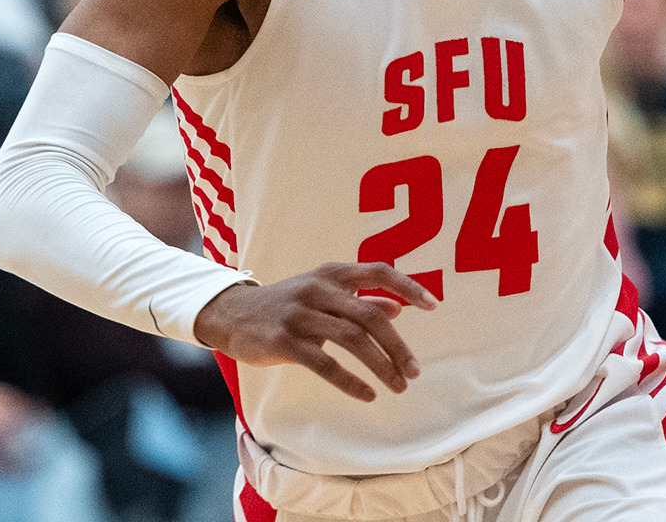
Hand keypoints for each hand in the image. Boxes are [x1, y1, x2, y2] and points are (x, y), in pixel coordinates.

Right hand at [193, 263, 437, 401]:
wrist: (233, 314)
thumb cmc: (287, 305)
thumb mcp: (322, 294)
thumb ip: (360, 299)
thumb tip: (399, 308)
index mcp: (331, 274)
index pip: (378, 271)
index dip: (408, 286)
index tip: (433, 305)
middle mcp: (318, 289)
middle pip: (369, 316)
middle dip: (397, 346)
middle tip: (414, 372)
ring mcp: (300, 315)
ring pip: (352, 339)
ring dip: (380, 365)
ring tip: (398, 386)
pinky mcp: (285, 341)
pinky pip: (324, 363)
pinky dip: (350, 381)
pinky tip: (367, 394)